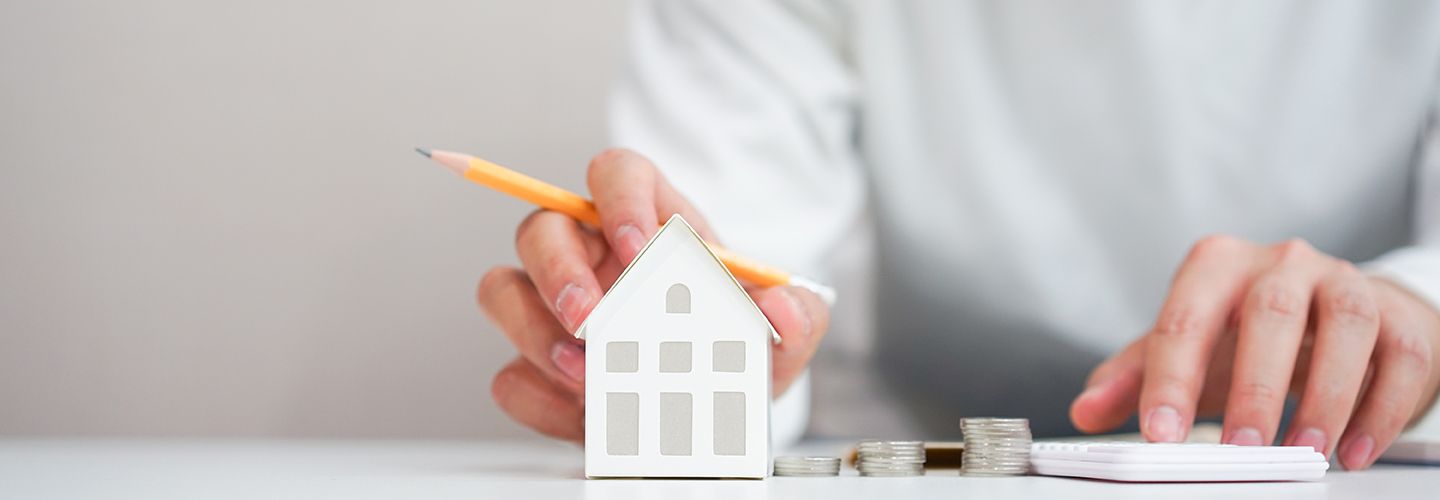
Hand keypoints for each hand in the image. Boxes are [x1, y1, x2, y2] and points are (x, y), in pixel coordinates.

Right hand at [477, 149, 830, 441]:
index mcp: (649, 222)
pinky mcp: (535, 367)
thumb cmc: (737, 344)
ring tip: (588, 377)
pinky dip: (541, 398)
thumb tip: (783, 307)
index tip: (640, 246)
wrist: (717, 404)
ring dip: (536, 334)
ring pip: (502, 291)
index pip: (616, 173)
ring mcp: (553, 310)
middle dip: (559, 274)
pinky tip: (582, 415)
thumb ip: (799, 315)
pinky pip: (509, 375)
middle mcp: (589, 255)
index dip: (619, 199)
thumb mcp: (782, 332)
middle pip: (540, 228)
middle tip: (596, 322)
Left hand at [1070, 236, 1439, 469]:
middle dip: (1256, 385)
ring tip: (1305, 452)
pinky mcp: (1398, 316)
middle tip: (1242, 446)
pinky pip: (1398, 356)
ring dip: (1326, 396)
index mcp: (1218, 265)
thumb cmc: (1250, 334)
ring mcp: (1345, 282)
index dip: (1171, 377)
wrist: (1337, 315)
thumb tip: (1085, 411)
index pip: (1186, 317)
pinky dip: (1379, 409)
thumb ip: (1134, 378)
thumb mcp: (1189, 349)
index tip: (1160, 432)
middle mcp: (1283, 262)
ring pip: (1345, 326)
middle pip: (1269, 312)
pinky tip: (1354, 451)